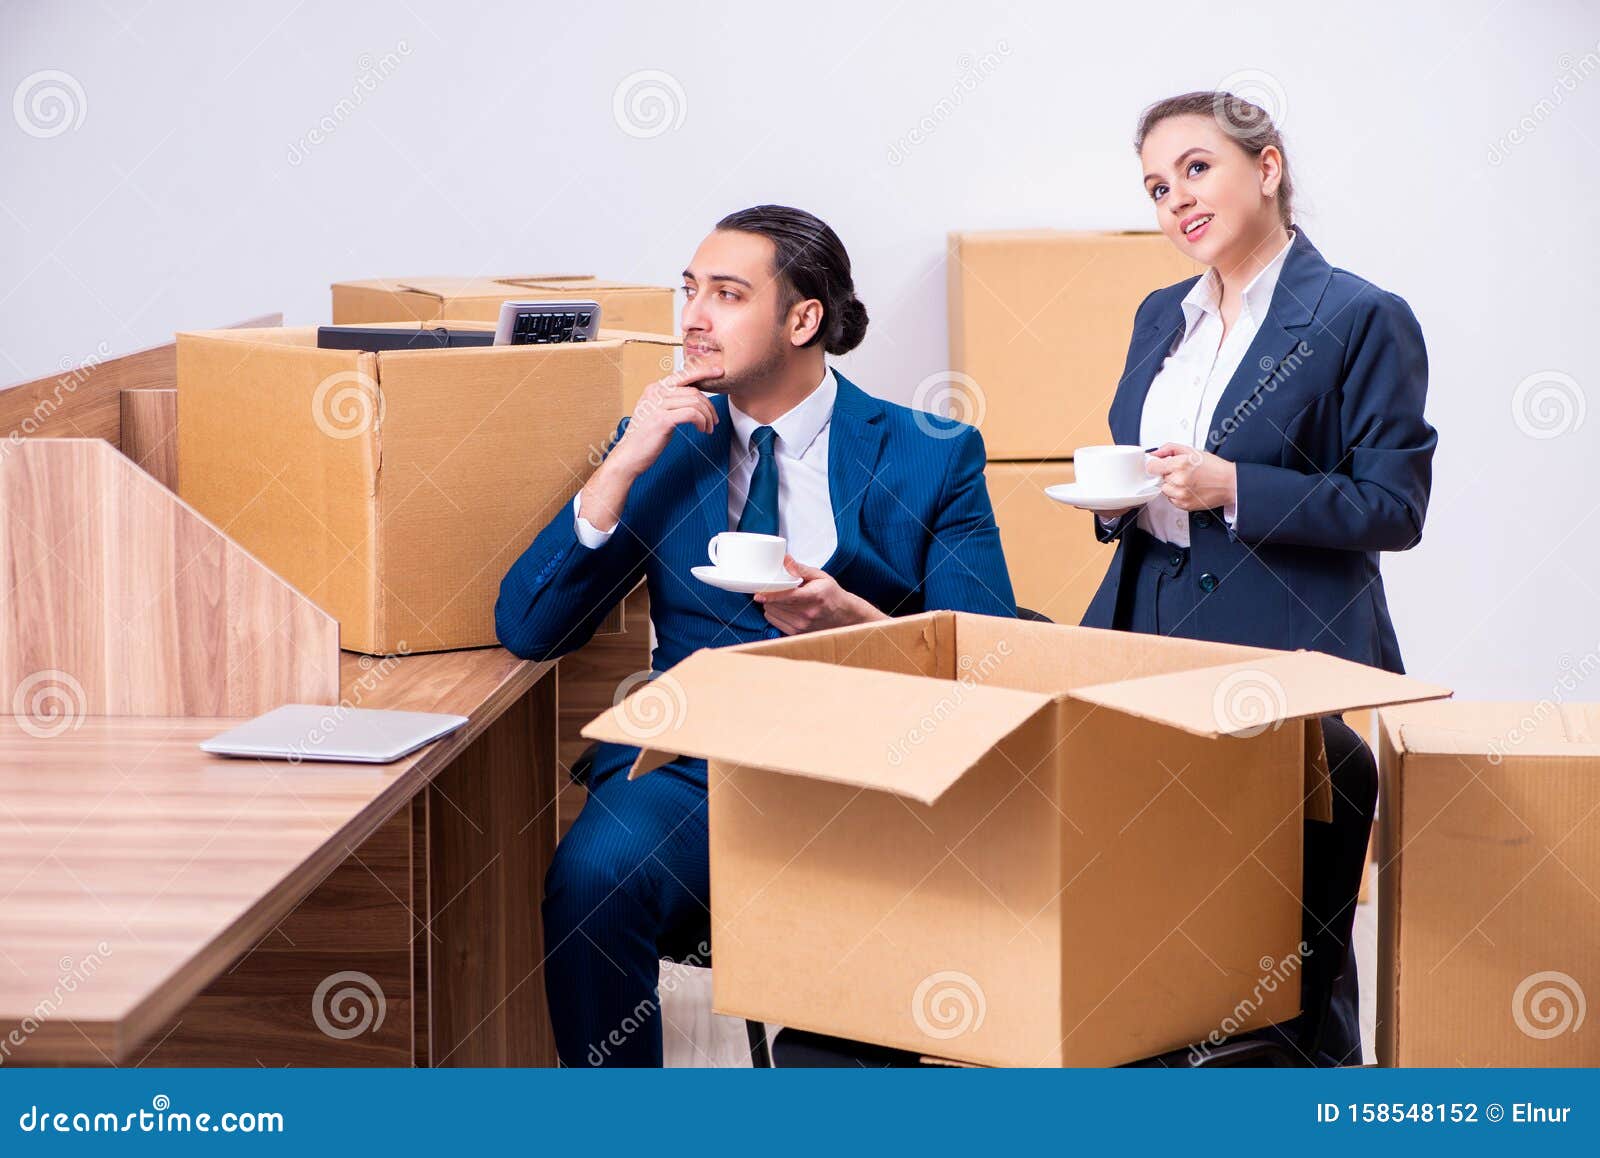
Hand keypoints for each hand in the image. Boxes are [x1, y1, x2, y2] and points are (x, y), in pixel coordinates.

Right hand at [579, 359, 722, 531]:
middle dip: (709, 406)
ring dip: (707, 416)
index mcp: (654, 388)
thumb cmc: (645, 438)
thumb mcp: (657, 413)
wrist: (629, 456)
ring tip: (708, 429)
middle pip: (694, 391)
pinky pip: (692, 414)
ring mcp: (658, 405)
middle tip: (714, 420)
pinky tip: (702, 430)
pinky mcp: (662, 419)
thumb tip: (694, 397)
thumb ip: (671, 402)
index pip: (683, 374)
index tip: (719, 372)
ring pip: (695, 402)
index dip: (703, 371)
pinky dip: (702, 422)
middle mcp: (655, 392)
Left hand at [753, 556, 888, 634]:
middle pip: (776, 604)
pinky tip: (782, 607)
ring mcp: (801, 626)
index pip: (787, 597)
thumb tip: (785, 560)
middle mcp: (807, 614)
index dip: (771, 595)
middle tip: (772, 587)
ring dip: (771, 604)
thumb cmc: (831, 594)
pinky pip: (774, 621)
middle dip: (770, 595)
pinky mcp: (796, 633)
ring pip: (773, 613)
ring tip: (780, 597)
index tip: (758, 593)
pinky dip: (774, 613)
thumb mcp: (820, 577)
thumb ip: (801, 569)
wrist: (843, 616)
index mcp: (814, 597)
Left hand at [1146, 443, 1236, 511]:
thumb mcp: (1192, 451)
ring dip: (1172, 485)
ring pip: (1164, 489)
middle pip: (1159, 478)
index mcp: (1180, 465)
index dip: (1156, 465)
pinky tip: (1189, 488)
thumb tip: (1154, 453)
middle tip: (1182, 471)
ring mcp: (1181, 494)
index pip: (1152, 467)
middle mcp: (1179, 481)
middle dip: (1168, 474)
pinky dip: (1177, 494)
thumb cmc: (1214, 467)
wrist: (1229, 483)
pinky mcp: (1184, 505)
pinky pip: (1171, 499)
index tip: (1159, 465)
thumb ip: (1169, 449)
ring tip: (1187, 480)